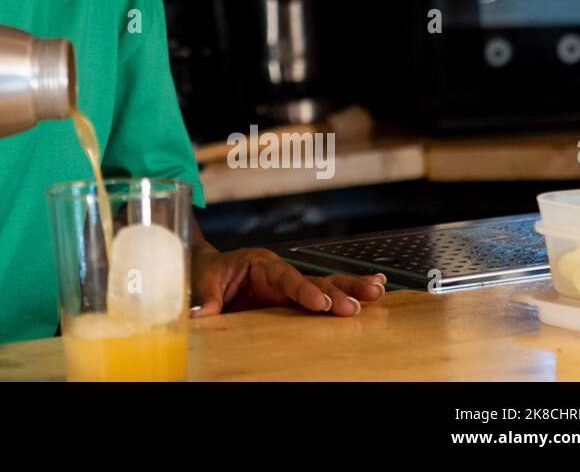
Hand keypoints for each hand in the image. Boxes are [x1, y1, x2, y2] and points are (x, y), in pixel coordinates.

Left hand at [191, 247, 386, 317]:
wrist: (204, 272)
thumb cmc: (205, 273)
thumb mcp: (201, 282)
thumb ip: (205, 299)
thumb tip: (202, 315)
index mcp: (260, 264)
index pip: (285, 277)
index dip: (303, 291)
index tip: (321, 304)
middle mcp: (281, 273)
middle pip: (313, 280)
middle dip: (337, 291)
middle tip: (358, 305)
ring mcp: (290, 287)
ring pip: (325, 286)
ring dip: (350, 290)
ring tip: (378, 291)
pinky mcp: (294, 300)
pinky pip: (323, 297)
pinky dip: (346, 294)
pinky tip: (373, 291)